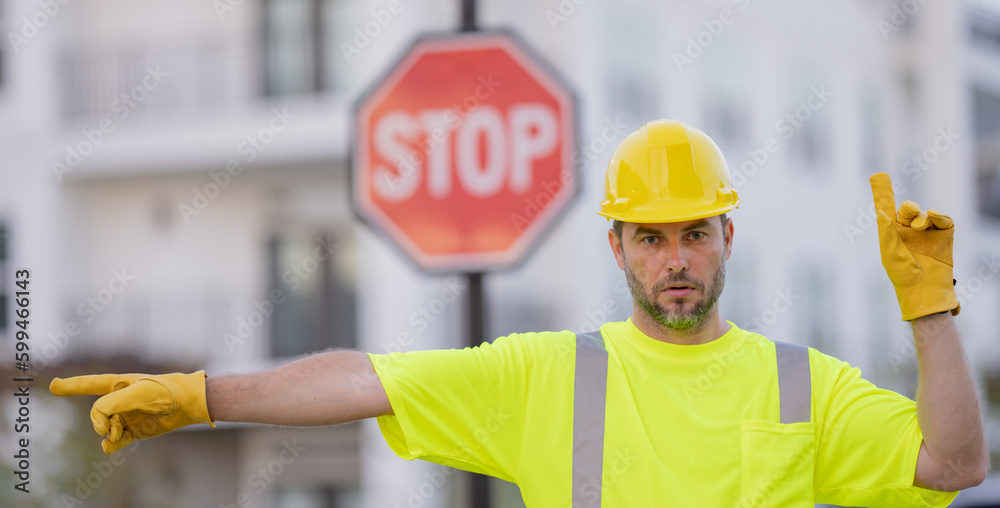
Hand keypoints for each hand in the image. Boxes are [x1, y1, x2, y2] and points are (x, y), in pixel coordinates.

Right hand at [50, 371, 214, 453]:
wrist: (188, 404)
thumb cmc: (163, 392)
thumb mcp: (134, 393)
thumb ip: (109, 405)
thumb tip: (100, 423)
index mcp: (118, 384)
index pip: (89, 384)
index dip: (71, 385)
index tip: (53, 385)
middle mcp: (120, 399)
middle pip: (96, 413)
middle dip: (98, 421)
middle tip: (108, 425)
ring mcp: (126, 415)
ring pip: (105, 429)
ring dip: (108, 433)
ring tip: (120, 432)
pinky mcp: (135, 430)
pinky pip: (115, 440)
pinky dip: (111, 444)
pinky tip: (111, 445)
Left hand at [869, 173, 959, 320]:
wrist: (926, 291)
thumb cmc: (903, 276)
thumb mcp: (891, 254)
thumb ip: (887, 232)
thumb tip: (881, 211)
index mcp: (892, 233)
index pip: (887, 209)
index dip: (883, 193)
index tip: (877, 177)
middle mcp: (909, 231)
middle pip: (906, 208)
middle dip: (907, 207)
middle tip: (908, 212)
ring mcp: (927, 232)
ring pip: (923, 213)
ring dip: (919, 216)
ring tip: (918, 227)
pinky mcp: (944, 235)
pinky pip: (942, 219)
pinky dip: (938, 216)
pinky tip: (933, 217)